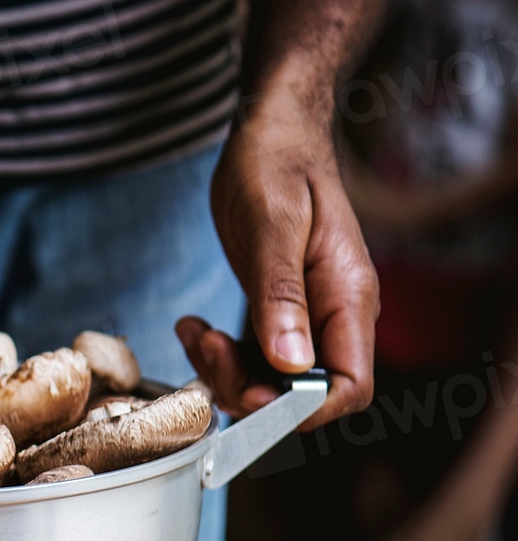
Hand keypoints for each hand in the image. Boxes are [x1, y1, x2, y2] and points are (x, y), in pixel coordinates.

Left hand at [179, 76, 378, 427]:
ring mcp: (304, 317)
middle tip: (206, 348)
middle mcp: (332, 316)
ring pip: (267, 381)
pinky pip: (249, 357)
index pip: (347, 387)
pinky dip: (216, 353)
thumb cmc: (277, 162)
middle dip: (247, 387)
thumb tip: (290, 363)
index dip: (302, 408)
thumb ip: (281, 295)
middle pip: (300, 395)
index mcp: (348, 298)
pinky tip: (193, 326)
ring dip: (223, 371)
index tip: (251, 390)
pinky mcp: (274, 313)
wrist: (270, 131)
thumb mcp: (273, 224)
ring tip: (193, 331)